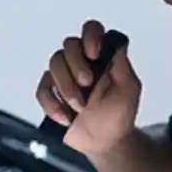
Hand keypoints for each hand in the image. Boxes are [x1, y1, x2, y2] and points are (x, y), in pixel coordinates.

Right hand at [36, 19, 140, 155]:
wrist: (104, 142)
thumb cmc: (119, 114)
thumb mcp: (129, 90)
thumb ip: (122, 66)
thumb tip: (117, 45)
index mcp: (101, 55)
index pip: (92, 30)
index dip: (90, 36)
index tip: (94, 54)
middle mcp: (80, 60)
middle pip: (69, 45)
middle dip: (76, 65)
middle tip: (88, 84)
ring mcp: (62, 75)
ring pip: (54, 63)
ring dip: (66, 86)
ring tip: (80, 107)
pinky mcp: (49, 92)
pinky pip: (42, 89)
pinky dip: (53, 104)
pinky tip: (66, 117)